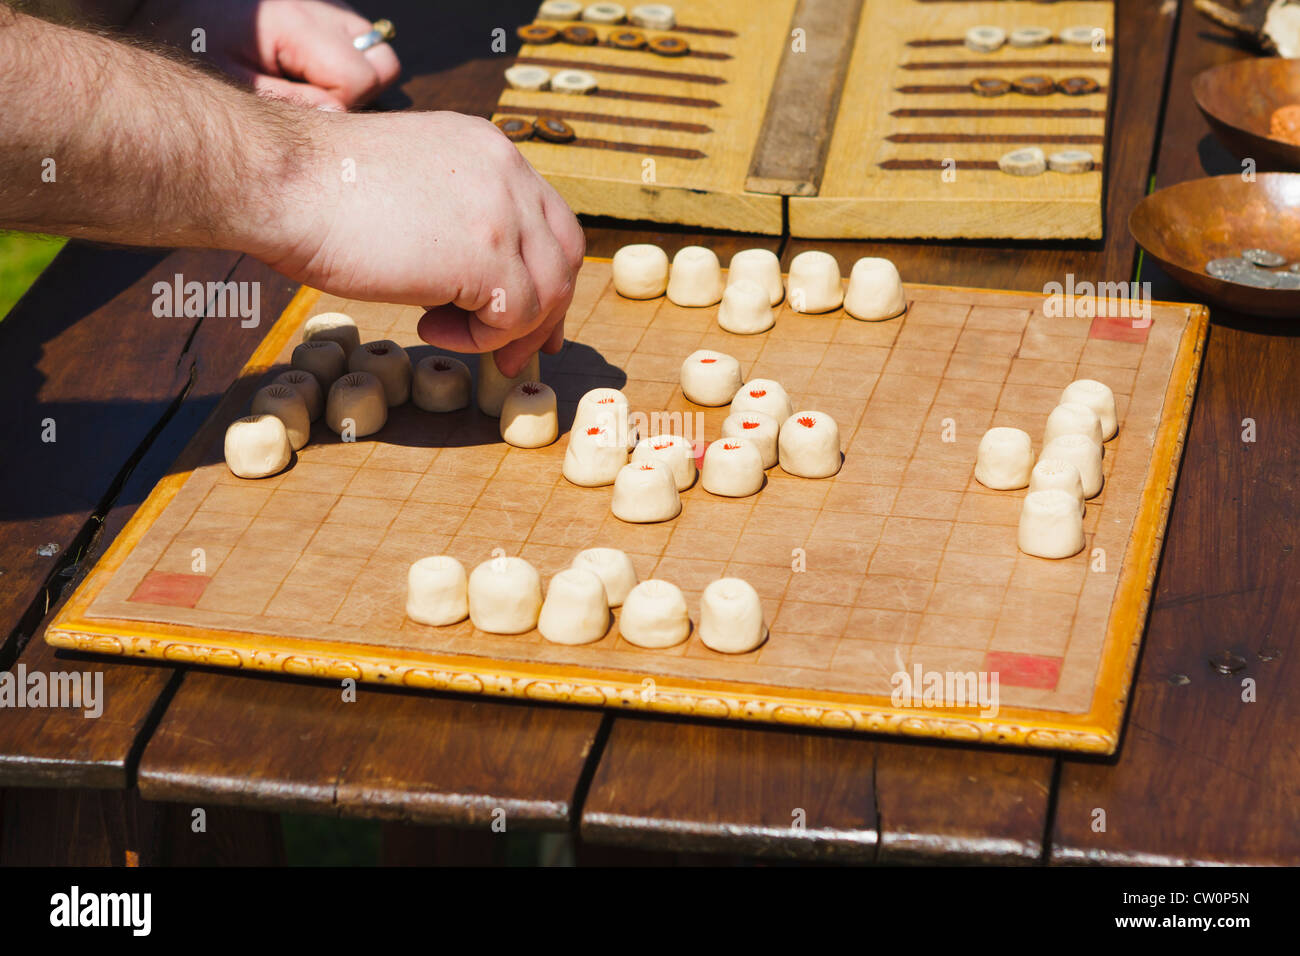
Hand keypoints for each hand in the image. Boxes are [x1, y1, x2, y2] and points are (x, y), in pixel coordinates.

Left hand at [131, 0, 399, 108]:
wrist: (171, 2)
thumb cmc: (194, 41)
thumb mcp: (229, 82)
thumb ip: (284, 102)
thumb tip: (337, 117)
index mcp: (296, 23)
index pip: (360, 77)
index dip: (341, 105)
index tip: (301, 107)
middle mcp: (322, 7)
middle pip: (384, 62)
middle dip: (359, 91)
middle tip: (313, 99)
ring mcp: (328, 5)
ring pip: (377, 51)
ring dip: (354, 76)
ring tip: (307, 83)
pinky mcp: (326, 8)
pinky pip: (359, 42)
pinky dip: (342, 60)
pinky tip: (303, 67)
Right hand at [256, 111, 584, 375]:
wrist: (282, 180)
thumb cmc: (319, 190)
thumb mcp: (411, 187)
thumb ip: (454, 215)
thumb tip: (471, 275)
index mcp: (489, 150)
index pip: (547, 218)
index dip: (547, 273)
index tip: (534, 317)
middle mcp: (507, 172)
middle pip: (564, 255)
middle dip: (547, 312)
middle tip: (516, 352)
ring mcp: (503, 212)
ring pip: (547, 292)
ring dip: (503, 329)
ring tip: (444, 330)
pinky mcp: (487, 255)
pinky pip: (514, 317)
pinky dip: (478, 338)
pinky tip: (427, 323)